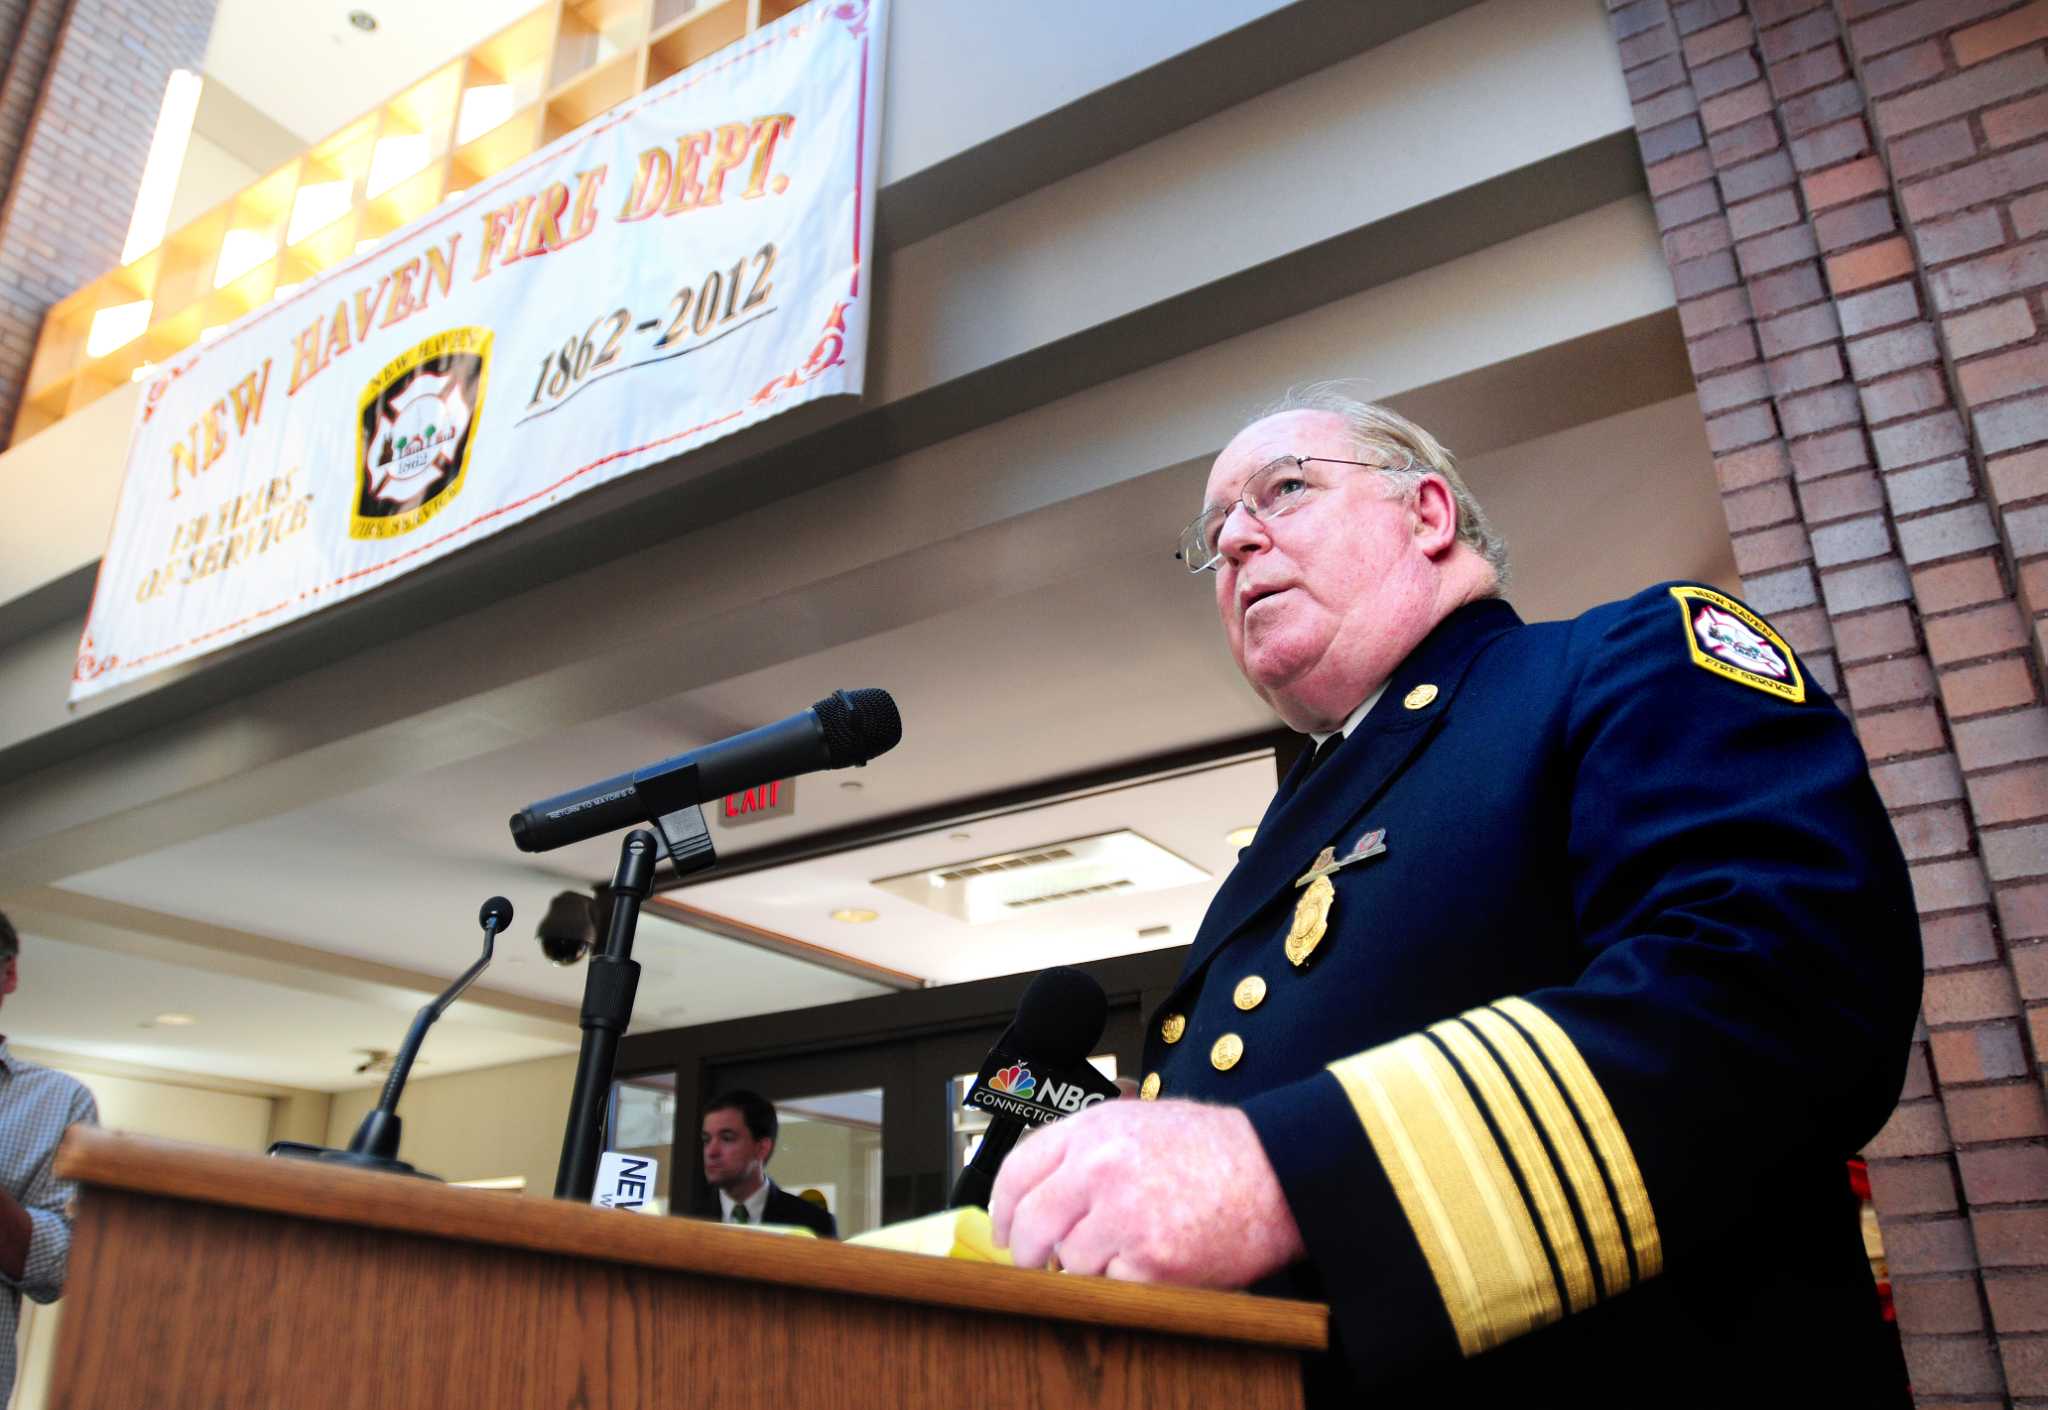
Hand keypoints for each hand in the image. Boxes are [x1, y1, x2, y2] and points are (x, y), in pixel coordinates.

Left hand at [988, 1098, 1304, 1286]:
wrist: (1278, 1171)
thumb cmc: (1215, 1148)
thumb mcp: (1140, 1121)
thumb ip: (1085, 1148)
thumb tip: (1037, 1191)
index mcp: (1094, 1129)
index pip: (1017, 1172)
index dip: (1001, 1209)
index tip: (1003, 1230)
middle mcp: (1100, 1168)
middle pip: (1030, 1225)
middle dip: (1029, 1253)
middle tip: (1039, 1262)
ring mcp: (1124, 1215)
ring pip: (1069, 1263)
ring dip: (1087, 1267)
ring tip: (1124, 1250)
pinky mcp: (1152, 1260)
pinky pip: (1111, 1287)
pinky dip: (1125, 1284)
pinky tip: (1152, 1262)